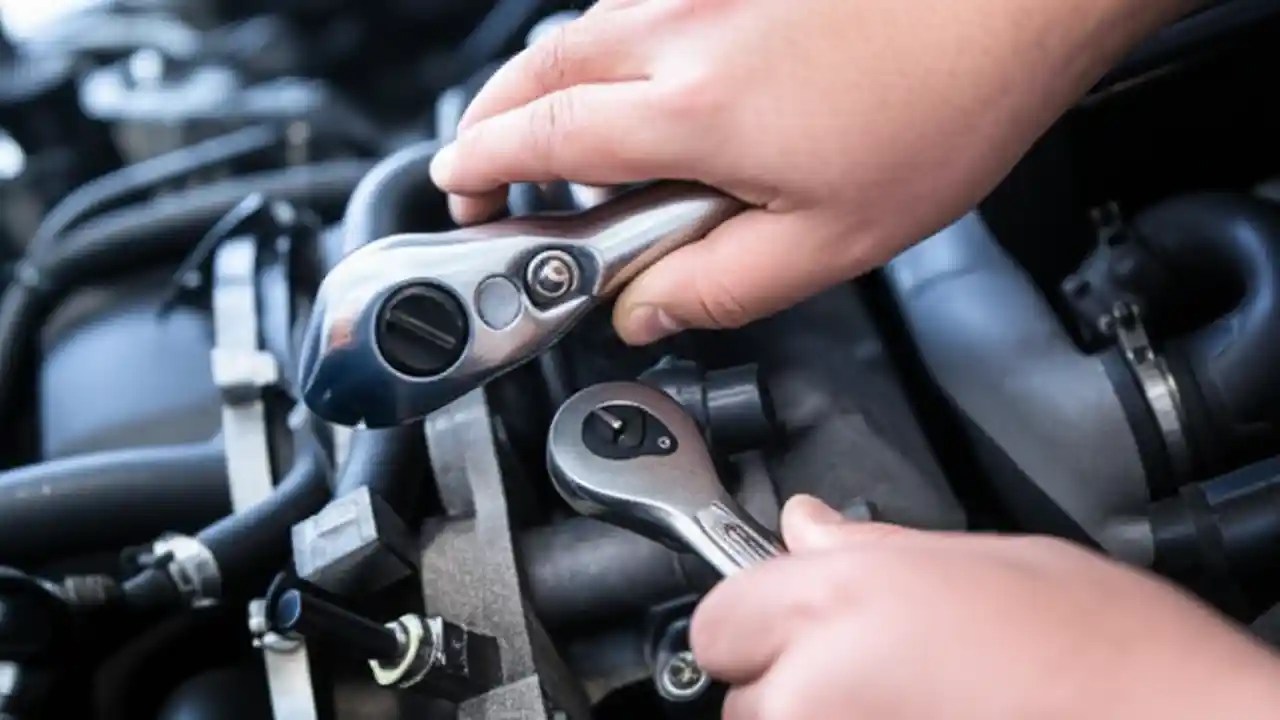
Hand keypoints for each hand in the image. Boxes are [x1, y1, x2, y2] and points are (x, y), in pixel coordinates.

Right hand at [429, 0, 1194, 343]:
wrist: (1012, 2)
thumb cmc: (941, 106)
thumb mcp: (828, 241)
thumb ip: (718, 286)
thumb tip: (645, 311)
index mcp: (689, 113)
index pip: (542, 139)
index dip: (484, 169)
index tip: (458, 190)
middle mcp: (676, 33)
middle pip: (536, 71)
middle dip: (491, 121)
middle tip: (486, 169)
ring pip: (581, 32)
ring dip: (548, 85)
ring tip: (564, 141)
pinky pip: (634, 5)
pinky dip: (607, 48)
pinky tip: (640, 81)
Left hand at [690, 496, 1279, 719]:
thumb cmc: (1109, 660)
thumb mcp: (985, 560)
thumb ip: (873, 550)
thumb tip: (807, 526)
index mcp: (831, 604)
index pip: (719, 622)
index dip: (763, 623)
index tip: (800, 627)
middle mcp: (811, 689)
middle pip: (746, 692)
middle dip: (795, 680)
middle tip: (883, 671)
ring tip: (918, 707)